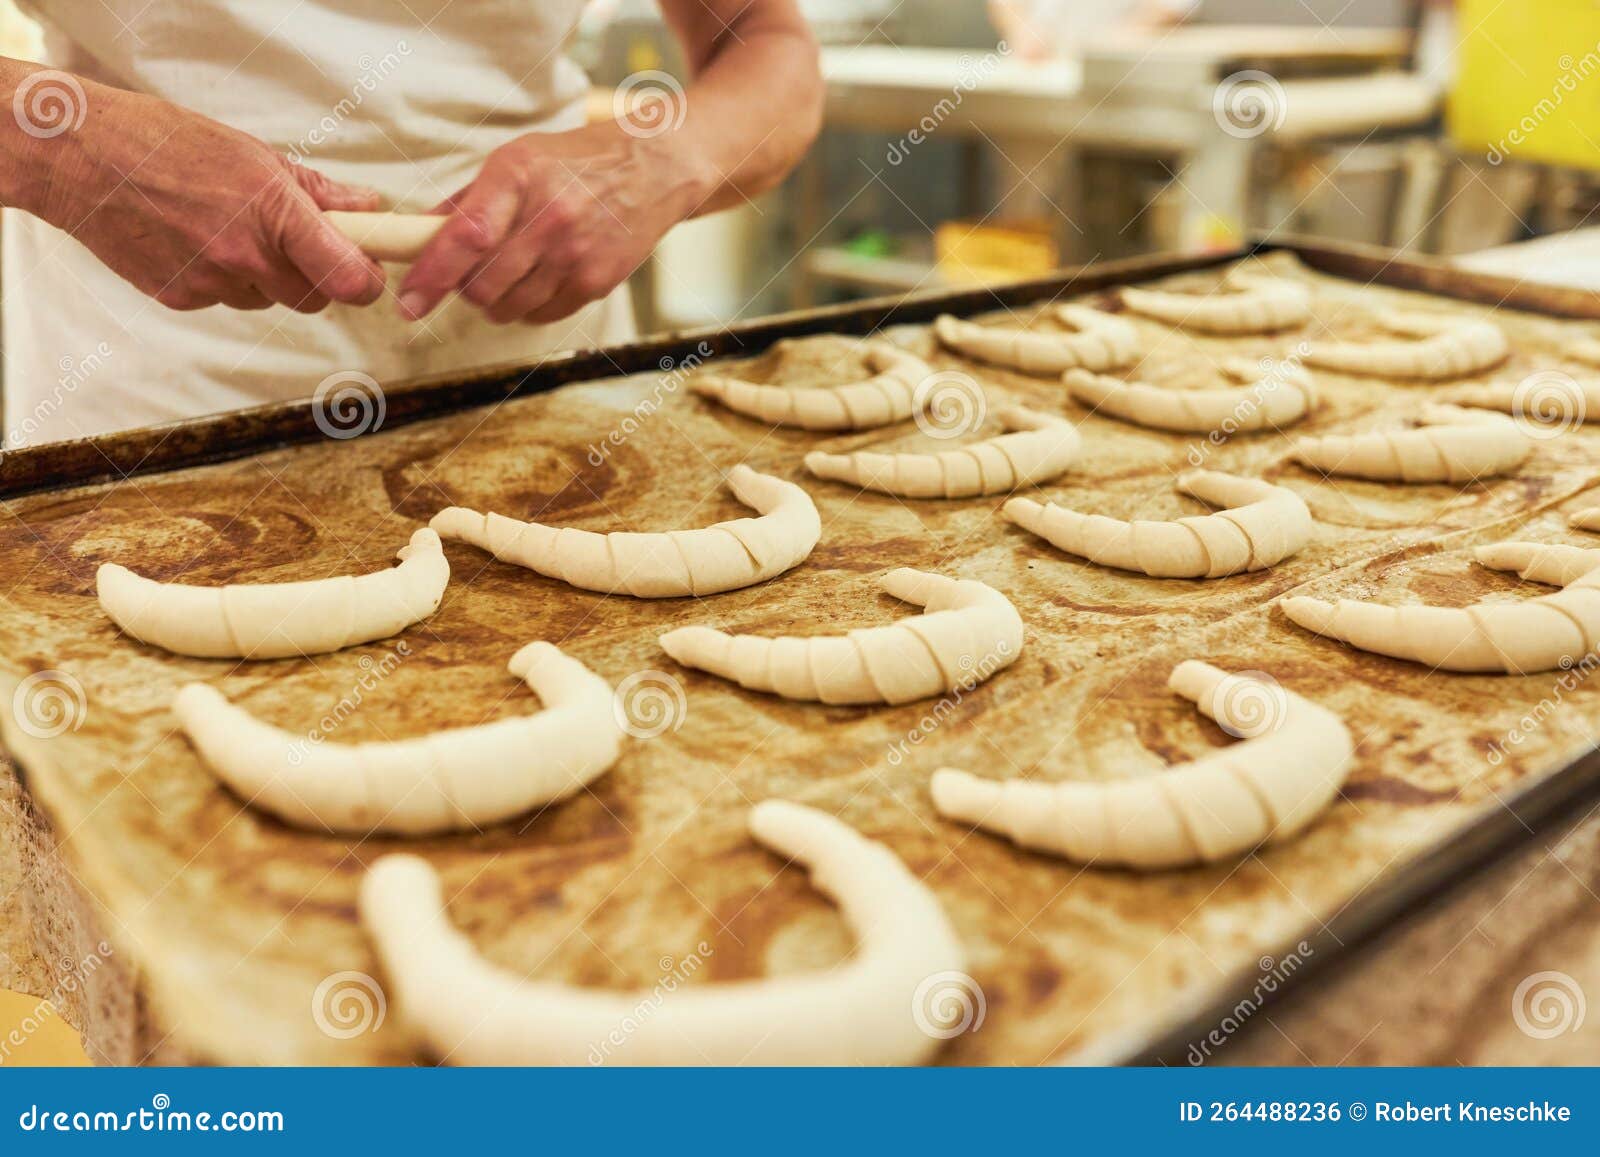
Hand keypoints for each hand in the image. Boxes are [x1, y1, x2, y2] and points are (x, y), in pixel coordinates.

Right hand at [27, 78, 385, 312]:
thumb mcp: (254, 155)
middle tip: (295, 245)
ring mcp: (212, 282)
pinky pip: (223, 300)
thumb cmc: (169, 144)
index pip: (347, 277)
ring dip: (262, 276)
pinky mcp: (182, 299)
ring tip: (225, 228)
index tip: (367, 272)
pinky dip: (220, 278)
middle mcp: (245, 256)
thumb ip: (317, 191)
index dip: (366, 282)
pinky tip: (193, 240)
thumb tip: (368, 208)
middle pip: (314, 299)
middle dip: (315, 278)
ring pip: (266, 299)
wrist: (82, 159)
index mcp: (274, 213)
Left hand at [396, 121, 712, 323]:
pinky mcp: (596, 282)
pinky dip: (527, 306)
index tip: (409, 302)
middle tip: (470, 273)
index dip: (431, 274)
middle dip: (464, 288)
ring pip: (508, 306)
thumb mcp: (520, 159)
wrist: (653, 170)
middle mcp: (549, 216)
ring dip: (495, 300)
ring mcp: (575, 254)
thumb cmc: (577, 163)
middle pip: (482, 284)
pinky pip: (541, 315)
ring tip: (510, 272)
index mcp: (519, 175)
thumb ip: (470, 200)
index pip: (466, 236)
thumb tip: (420, 237)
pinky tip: (539, 279)